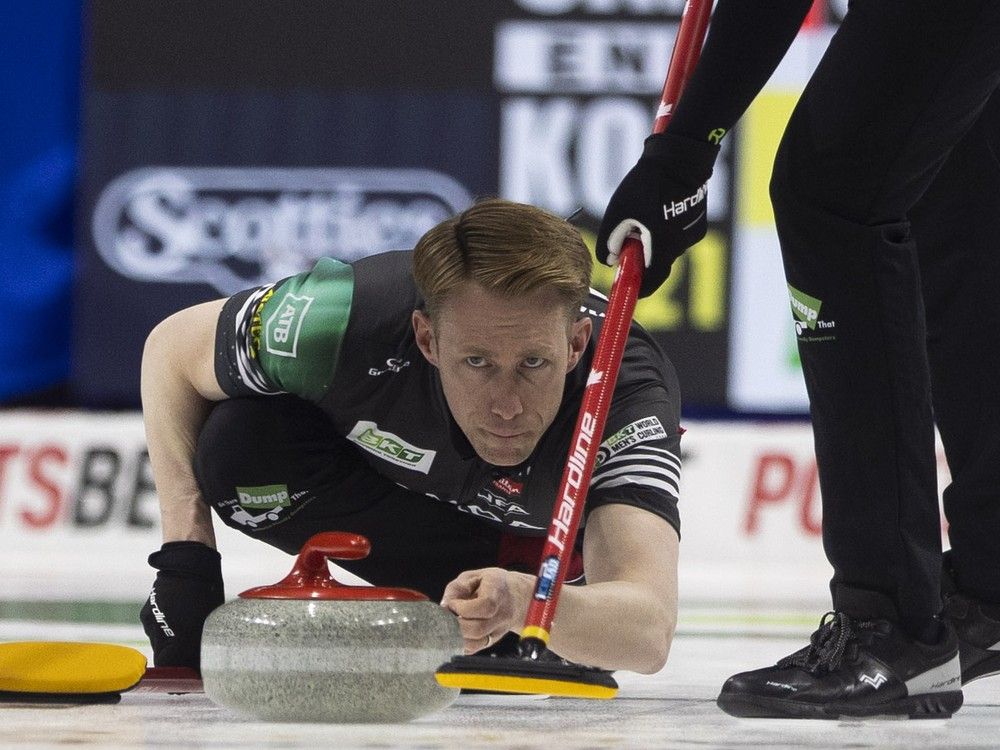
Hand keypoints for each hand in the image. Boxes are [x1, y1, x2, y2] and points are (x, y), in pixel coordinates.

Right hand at [139, 541, 224, 670]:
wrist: (187, 562)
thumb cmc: (206, 589)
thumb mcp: (208, 619)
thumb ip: (200, 644)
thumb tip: (197, 666)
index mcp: (180, 634)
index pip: (173, 666)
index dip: (181, 676)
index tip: (190, 679)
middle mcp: (160, 631)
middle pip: (166, 658)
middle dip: (178, 660)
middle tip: (192, 657)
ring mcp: (151, 622)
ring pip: (160, 644)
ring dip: (172, 644)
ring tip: (187, 630)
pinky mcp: (146, 614)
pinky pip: (156, 631)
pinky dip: (166, 630)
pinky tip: (177, 619)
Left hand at [440, 568, 524, 653]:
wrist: (515, 596)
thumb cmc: (490, 584)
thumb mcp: (472, 577)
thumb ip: (456, 589)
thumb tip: (444, 607)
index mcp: (498, 593)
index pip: (485, 607)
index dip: (463, 608)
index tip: (452, 603)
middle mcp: (502, 615)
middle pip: (478, 629)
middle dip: (456, 625)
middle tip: (446, 617)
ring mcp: (498, 631)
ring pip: (476, 643)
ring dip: (456, 636)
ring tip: (448, 625)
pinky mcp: (492, 641)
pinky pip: (474, 649)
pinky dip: (460, 644)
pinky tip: (454, 633)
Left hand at [596, 132, 718, 297]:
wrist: (680, 158)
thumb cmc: (647, 185)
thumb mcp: (618, 213)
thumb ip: (610, 241)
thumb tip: (610, 260)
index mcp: (663, 246)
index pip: (651, 282)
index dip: (638, 288)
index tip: (627, 289)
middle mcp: (682, 245)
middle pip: (658, 263)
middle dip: (641, 257)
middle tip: (627, 241)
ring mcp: (692, 234)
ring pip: (667, 247)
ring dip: (653, 241)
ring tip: (642, 215)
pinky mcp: (697, 222)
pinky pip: (677, 234)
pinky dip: (665, 229)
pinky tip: (658, 208)